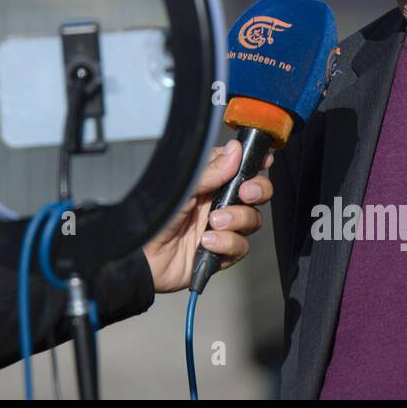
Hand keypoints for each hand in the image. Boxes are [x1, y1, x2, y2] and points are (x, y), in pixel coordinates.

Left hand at [142, 139, 273, 293]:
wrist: (143, 258)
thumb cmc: (154, 217)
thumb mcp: (183, 189)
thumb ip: (210, 172)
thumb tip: (235, 149)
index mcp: (209, 183)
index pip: (239, 167)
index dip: (254, 162)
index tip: (264, 160)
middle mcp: (218, 203)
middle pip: (255, 193)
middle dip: (258, 190)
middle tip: (246, 192)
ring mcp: (222, 228)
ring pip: (252, 219)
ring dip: (238, 219)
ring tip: (214, 222)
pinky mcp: (221, 252)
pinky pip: (240, 246)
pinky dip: (227, 243)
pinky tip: (207, 242)